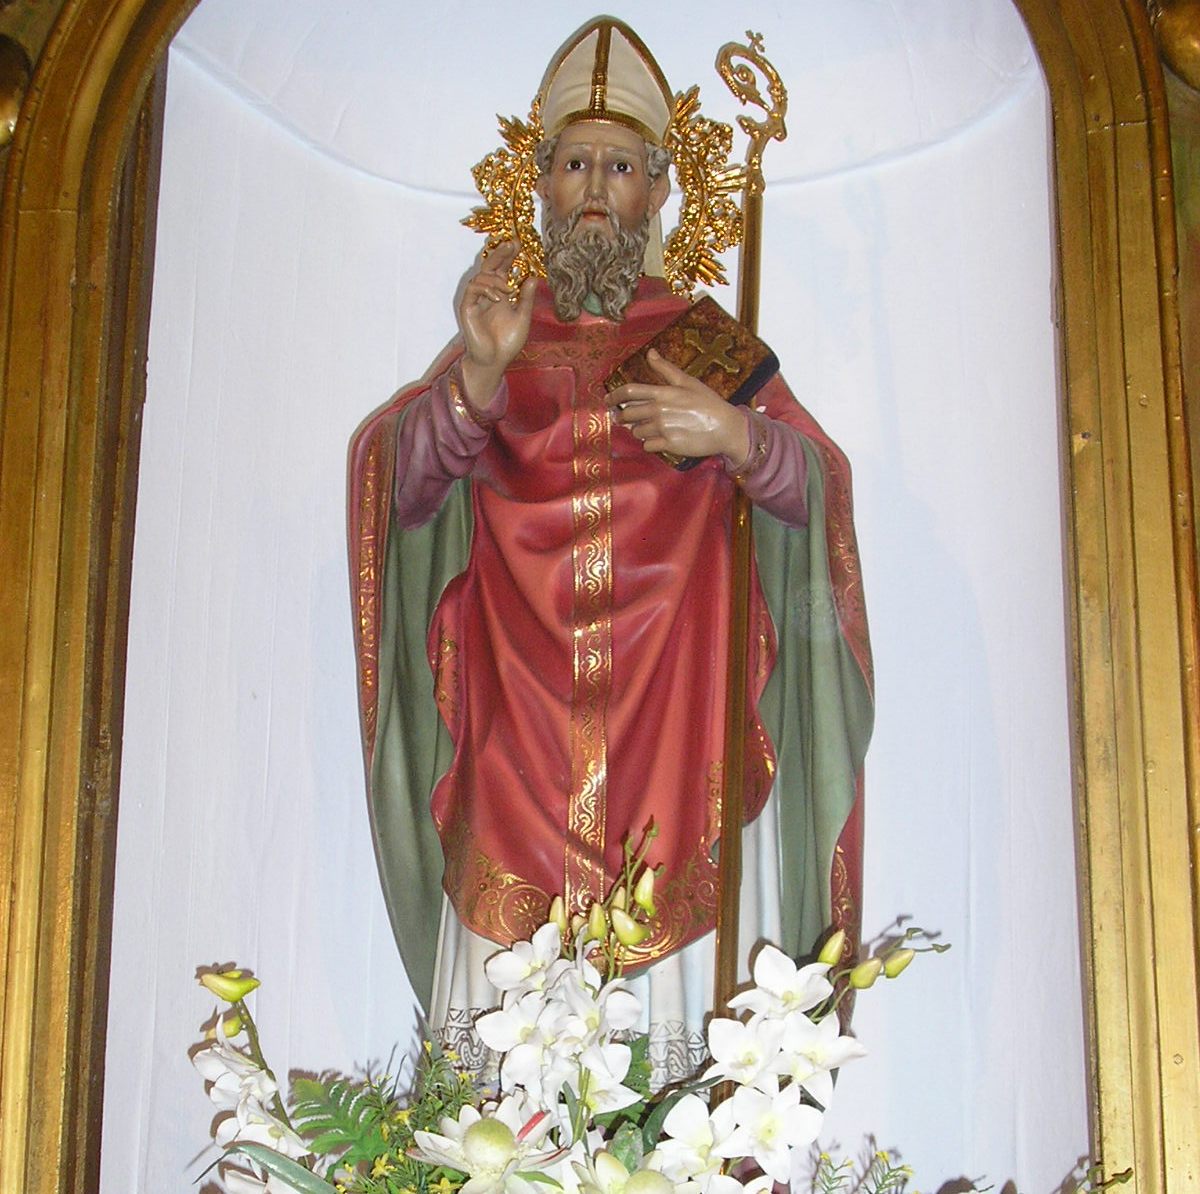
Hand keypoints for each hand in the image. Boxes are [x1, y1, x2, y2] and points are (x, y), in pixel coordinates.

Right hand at [458, 242, 536, 408]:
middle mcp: (486, 294)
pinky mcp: (467, 308)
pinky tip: (498, 298)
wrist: (494, 361)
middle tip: (511, 245)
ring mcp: (475, 300)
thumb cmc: (507, 343)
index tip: (518, 244)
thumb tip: (533, 277)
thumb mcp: (522, 317)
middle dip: (499, 254)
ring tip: (508, 290)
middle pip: (489, 266)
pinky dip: (486, 289)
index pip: (502, 270)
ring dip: (496, 279)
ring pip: (480, 276)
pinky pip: (473, 289)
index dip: (508, 256)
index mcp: (500, 295)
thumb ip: (526, 298)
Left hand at [608, 350, 751, 463]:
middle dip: (623, 416)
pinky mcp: (668, 445)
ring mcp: (663, 428)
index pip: (629, 392)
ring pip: (637, 431)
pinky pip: (647, 445)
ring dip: (639, 430)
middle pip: (627, 414)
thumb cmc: (708, 403)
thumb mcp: (688, 382)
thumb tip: (650, 352)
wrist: (726, 427)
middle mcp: (659, 410)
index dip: (613, 396)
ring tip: (651, 428)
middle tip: (624, 418)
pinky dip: (650, 443)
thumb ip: (666, 369)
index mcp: (663, 393)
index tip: (607, 400)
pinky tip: (660, 439)